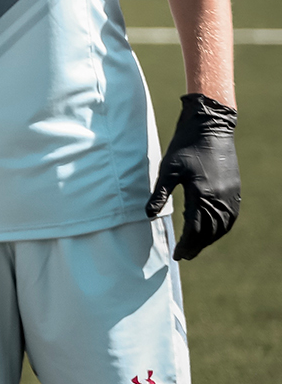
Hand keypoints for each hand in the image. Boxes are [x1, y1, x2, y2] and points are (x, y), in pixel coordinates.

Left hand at [147, 92, 240, 259]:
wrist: (211, 128)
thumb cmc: (185, 146)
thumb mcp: (168, 170)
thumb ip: (159, 194)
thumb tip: (148, 214)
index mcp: (202, 194)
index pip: (195, 229)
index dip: (186, 244)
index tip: (177, 255)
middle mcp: (220, 198)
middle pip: (210, 232)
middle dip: (197, 246)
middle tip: (185, 255)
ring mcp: (230, 195)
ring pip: (222, 226)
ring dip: (209, 239)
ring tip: (196, 246)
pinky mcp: (234, 190)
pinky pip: (229, 216)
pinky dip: (220, 228)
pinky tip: (211, 230)